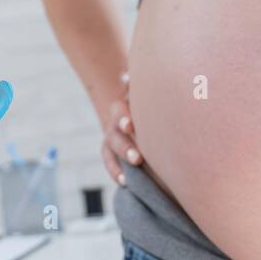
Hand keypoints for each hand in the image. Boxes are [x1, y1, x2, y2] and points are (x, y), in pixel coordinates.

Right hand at [102, 71, 141, 186]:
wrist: (137, 118)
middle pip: (116, 125)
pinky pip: (108, 160)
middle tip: (138, 148)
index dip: (124, 116)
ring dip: (124, 152)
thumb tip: (135, 77)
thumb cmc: (152, 106)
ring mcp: (112, 135)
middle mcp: (117, 119)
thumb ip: (147, 89)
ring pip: (112, 143)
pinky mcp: (110, 150)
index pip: (122, 107)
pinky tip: (125, 182)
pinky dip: (114, 171)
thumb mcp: (151, 96)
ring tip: (137, 161)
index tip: (131, 126)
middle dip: (125, 137)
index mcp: (127, 103)